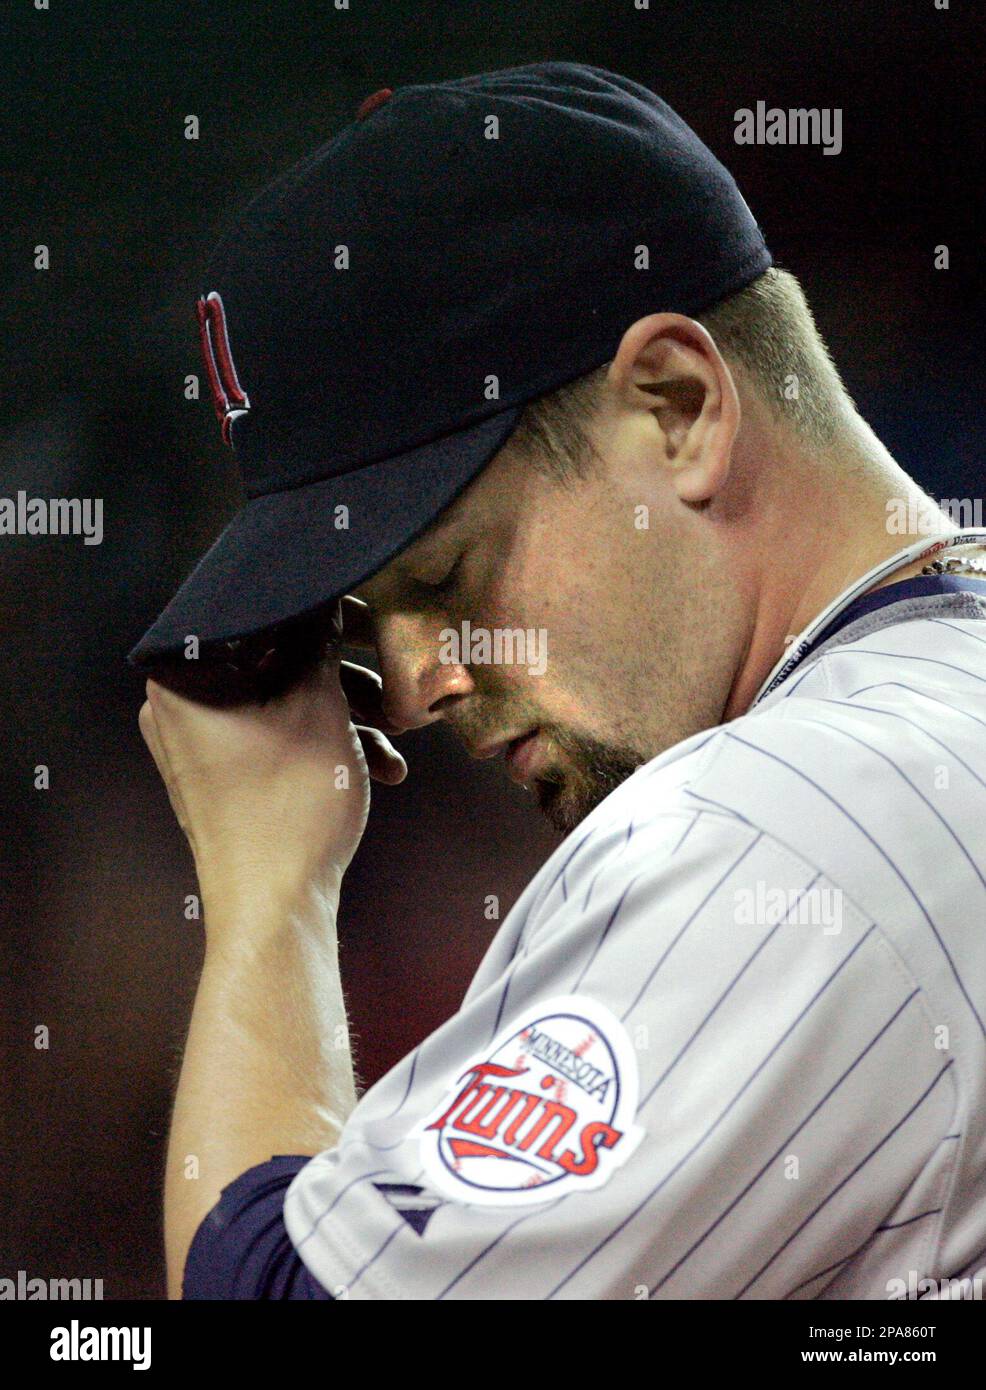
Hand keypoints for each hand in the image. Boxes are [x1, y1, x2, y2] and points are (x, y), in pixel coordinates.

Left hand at [138, 598, 404, 914]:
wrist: (275, 908)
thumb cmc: (288, 809)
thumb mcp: (319, 708)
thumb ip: (319, 642)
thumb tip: (325, 601)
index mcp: (182, 676)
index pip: (255, 612)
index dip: (320, 608)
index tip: (364, 614)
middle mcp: (177, 705)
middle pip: (272, 659)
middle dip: (344, 675)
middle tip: (392, 679)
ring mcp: (198, 743)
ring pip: (283, 701)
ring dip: (346, 715)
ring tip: (396, 740)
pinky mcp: (222, 774)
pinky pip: (277, 736)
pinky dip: (324, 743)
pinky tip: (379, 767)